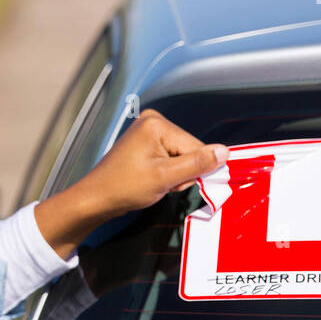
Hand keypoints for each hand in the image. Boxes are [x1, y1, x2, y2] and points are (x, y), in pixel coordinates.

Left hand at [32, 110, 224, 259]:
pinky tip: (152, 179)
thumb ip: (197, 164)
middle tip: (162, 183)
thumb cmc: (124, 187)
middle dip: (182, 171)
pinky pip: (170, 157)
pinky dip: (167, 172)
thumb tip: (225, 151)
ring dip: (175, 174)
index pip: (196, 146)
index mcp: (157, 123)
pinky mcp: (146, 143)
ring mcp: (148, 131)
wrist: (96, 198)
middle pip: (189, 149)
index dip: (194, 170)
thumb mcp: (165, 178)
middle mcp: (153, 121)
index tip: (177, 184)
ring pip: (182, 156)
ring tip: (154, 181)